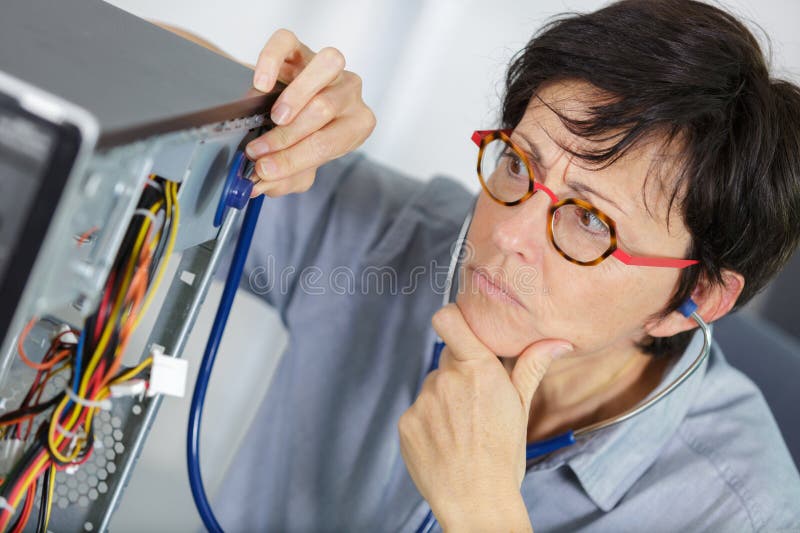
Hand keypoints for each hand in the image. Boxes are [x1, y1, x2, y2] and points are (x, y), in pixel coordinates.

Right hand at [246, 29, 375, 196]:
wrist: (282, 108)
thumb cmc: (300, 139)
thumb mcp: (299, 167)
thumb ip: (285, 179)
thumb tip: (261, 182)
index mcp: (355, 126)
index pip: (329, 144)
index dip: (293, 159)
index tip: (264, 169)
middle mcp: (349, 94)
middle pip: (324, 109)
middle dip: (287, 136)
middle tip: (259, 150)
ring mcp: (327, 68)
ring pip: (325, 68)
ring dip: (296, 96)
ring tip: (274, 117)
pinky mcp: (299, 48)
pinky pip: (287, 43)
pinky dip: (271, 61)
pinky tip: (261, 84)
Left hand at [398, 304, 572, 530]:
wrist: (477, 503)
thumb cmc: (504, 457)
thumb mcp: (521, 408)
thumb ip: (531, 367)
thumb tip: (557, 341)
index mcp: (478, 370)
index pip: (448, 320)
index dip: (452, 319)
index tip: (461, 329)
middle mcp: (446, 380)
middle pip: (447, 359)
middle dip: (459, 373)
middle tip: (475, 403)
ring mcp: (423, 402)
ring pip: (432, 387)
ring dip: (444, 400)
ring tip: (462, 431)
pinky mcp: (406, 423)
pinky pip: (417, 412)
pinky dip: (428, 423)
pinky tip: (445, 444)